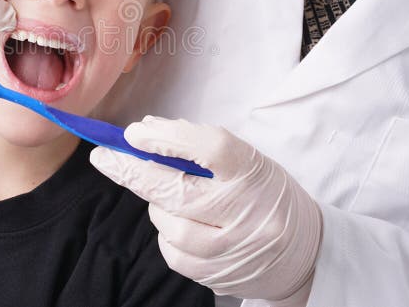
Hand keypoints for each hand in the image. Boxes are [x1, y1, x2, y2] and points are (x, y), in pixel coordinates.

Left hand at [89, 117, 321, 304]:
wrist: (305, 253)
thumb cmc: (264, 195)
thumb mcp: (245, 161)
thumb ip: (197, 145)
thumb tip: (145, 133)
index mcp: (252, 172)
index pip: (208, 148)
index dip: (168, 138)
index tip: (135, 133)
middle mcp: (243, 211)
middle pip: (175, 190)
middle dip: (131, 171)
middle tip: (103, 156)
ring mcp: (230, 249)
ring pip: (167, 223)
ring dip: (158, 206)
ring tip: (175, 198)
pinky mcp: (217, 275)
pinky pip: (171, 252)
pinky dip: (168, 235)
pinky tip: (183, 226)